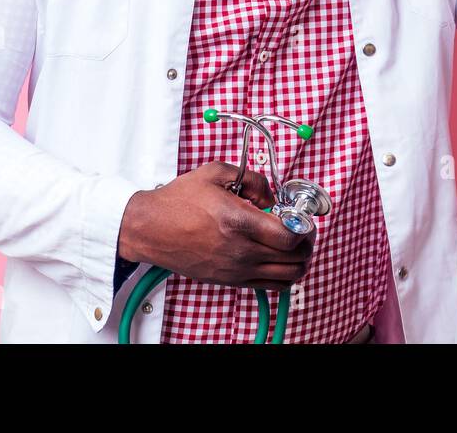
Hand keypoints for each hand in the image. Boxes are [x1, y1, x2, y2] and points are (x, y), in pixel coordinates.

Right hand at [118, 161, 314, 290]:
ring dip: (299, 259)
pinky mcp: (230, 280)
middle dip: (306, 241)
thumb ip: (254, 179)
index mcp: (238, 222)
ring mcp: (235, 270)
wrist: (150, 229)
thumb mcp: (216, 172)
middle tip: (302, 227)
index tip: (300, 215)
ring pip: (288, 276)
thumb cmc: (178, 201)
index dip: (304, 226)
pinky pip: (271, 285)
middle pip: (295, 257)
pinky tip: (279, 257)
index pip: (289, 236)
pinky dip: (284, 273)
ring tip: (295, 243)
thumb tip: (273, 196)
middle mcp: (240, 251)